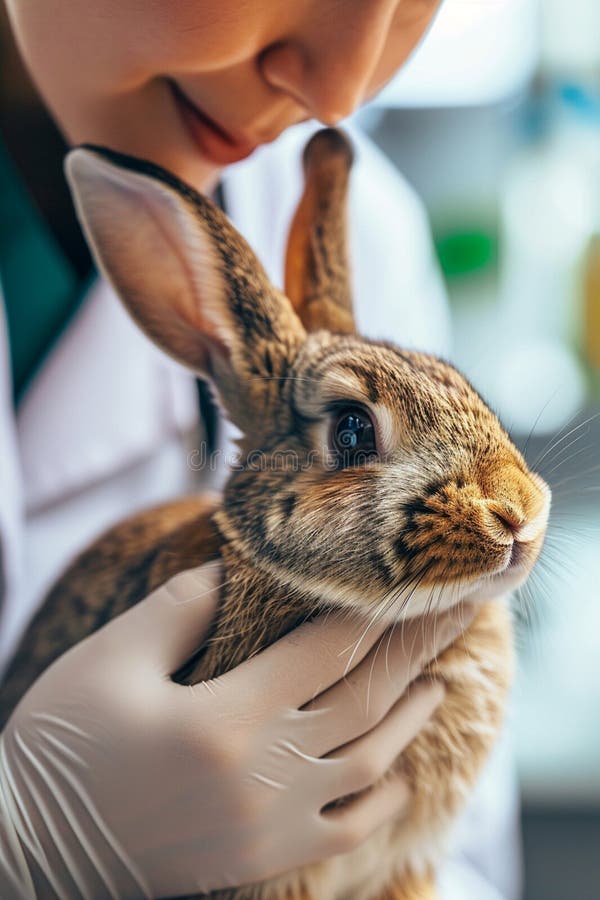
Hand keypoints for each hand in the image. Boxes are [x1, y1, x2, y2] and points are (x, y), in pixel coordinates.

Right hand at [0, 562, 472, 898]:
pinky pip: (342, 830)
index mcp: (225, 717)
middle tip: (456, 613)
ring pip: (368, 764)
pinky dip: (379, 798)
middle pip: (364, 699)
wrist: (33, 850)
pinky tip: (395, 771)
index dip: (377, 611)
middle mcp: (261, 773)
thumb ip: (178, 607)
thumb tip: (228, 567)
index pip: (326, 650)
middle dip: (415, 649)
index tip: (414, 581)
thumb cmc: (63, 746)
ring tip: (436, 679)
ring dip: (408, 717)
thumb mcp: (109, 661)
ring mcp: (267, 823)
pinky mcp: (259, 858)